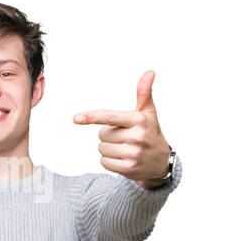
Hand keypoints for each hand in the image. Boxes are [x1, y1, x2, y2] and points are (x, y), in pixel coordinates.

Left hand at [74, 71, 171, 185]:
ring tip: (125, 149)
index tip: (76, 119)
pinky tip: (123, 159)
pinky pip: (104, 162)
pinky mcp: (129, 168)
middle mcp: (137, 137)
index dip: (92, 117)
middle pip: (102, 134)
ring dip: (109, 149)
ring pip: (102, 148)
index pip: (109, 117)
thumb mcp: (148, 113)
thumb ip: (144, 92)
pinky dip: (110, 161)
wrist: (162, 162)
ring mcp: (133, 154)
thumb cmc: (150, 133)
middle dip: (109, 136)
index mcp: (139, 120)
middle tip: (126, 138)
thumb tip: (150, 72)